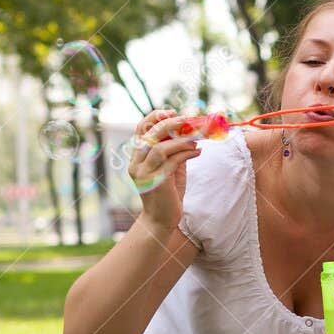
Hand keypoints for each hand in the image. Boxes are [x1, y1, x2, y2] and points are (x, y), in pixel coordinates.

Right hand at [129, 109, 201, 230]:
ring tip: (195, 140)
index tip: (171, 112)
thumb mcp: (170, 168)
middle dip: (169, 124)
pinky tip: (197, 152)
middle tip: (186, 120)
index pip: (140, 129)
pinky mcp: (156, 183)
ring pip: (160, 148)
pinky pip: (172, 162)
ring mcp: (144, 174)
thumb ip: (173, 151)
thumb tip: (187, 132)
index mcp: (136, 158)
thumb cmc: (167, 194)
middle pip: (149, 135)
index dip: (155, 117)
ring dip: (181, 141)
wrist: (161, 221)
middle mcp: (136, 164)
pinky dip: (186, 154)